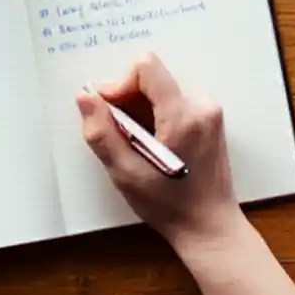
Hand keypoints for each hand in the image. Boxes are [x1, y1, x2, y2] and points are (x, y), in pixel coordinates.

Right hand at [76, 53, 243, 247]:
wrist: (209, 226)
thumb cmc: (169, 206)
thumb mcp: (126, 174)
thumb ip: (101, 133)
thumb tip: (85, 96)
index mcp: (183, 116)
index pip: (146, 67)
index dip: (119, 84)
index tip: (109, 112)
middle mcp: (202, 105)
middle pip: (151, 78)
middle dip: (128, 101)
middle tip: (122, 137)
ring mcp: (209, 110)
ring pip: (159, 89)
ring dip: (141, 110)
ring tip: (140, 146)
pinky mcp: (209, 117)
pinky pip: (172, 100)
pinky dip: (156, 115)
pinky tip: (155, 145)